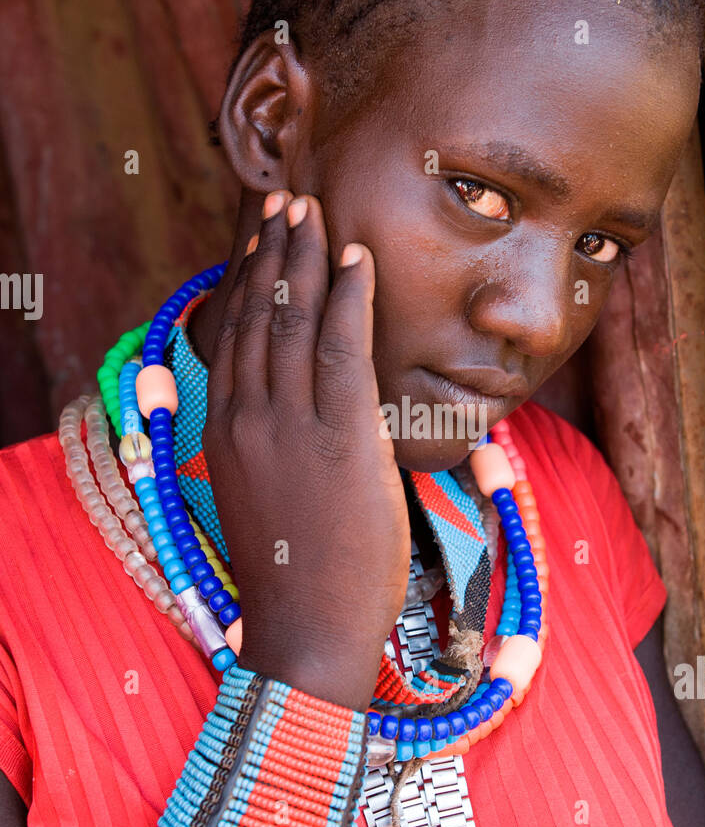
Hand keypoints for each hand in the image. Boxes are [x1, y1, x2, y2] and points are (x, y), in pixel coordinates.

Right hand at [202, 190, 410, 708]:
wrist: (307, 627)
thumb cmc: (294, 569)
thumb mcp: (264, 492)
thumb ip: (271, 439)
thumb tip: (298, 405)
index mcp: (224, 427)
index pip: (230, 330)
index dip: (245, 274)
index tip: (257, 232)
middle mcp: (246, 416)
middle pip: (257, 312)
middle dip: (273, 249)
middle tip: (287, 198)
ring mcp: (289, 425)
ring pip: (293, 319)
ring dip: (307, 257)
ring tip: (315, 210)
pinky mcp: (339, 437)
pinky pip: (341, 349)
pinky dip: (349, 298)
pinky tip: (357, 259)